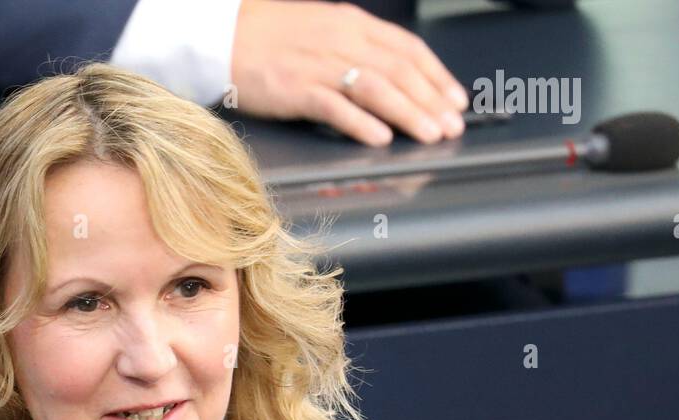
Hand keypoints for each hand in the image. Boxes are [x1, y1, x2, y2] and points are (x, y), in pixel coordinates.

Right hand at [231, 0, 467, 146]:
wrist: (223, 37)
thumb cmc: (270, 37)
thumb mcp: (323, 29)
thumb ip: (357, 48)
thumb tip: (391, 75)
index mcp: (351, 23)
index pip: (407, 48)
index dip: (437, 75)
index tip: (456, 99)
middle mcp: (341, 40)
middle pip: (399, 71)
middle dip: (431, 101)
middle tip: (452, 126)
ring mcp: (319, 65)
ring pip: (377, 88)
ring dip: (408, 113)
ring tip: (429, 134)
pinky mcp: (297, 88)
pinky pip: (336, 106)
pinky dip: (361, 123)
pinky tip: (380, 138)